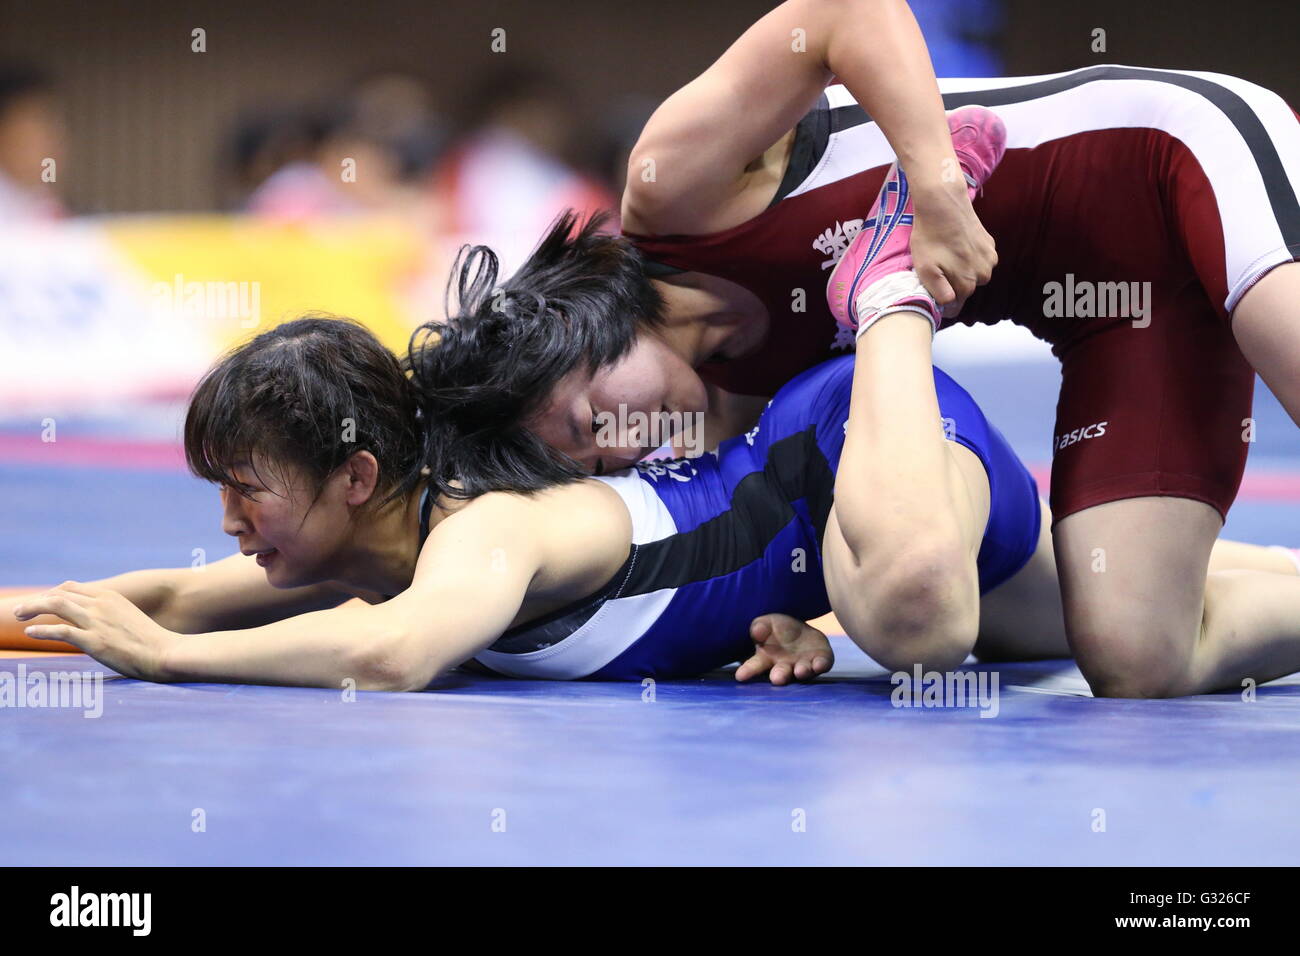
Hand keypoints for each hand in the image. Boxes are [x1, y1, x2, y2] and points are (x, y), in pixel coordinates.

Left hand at [13, 581, 174, 681]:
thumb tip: (96, 622)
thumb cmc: (149, 640)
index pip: (71, 587)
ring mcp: (96, 621)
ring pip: (55, 605)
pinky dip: (41, 630)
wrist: (164, 652)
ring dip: (32, 608)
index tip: (41, 604)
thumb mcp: (128, 618)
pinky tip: (31, 632)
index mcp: (110, 597)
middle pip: (59, 593)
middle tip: (20, 610)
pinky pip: (59, 630)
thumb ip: (110, 614)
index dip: (52, 594)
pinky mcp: (93, 640)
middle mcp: (101, 604)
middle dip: (36, 600)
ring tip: (18, 615)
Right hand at [735, 613, 833, 684]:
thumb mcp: (765, 624)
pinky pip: (821, 664)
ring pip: (801, 672)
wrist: (800, 630)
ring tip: (799, 671)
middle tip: (777, 679)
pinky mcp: (820, 660)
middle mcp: (784, 666)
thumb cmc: (776, 630)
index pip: (754, 666)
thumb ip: (759, 627)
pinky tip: (819, 664)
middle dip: (779, 676)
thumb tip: (757, 632)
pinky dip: (820, 664)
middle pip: (780, 674)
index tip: (740, 676)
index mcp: (766, 659)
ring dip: (801, 672)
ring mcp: (803, 665)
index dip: (748, 671)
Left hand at [909, 179, 996, 318]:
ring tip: (947, 254)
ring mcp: (990, 260)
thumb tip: (950, 304)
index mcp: (967, 284)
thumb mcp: (925, 268)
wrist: (944, 205)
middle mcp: (983, 275)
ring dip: (962, 270)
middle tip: (937, 265)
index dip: (942, 300)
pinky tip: (958, 245)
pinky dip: (970, 257)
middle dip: (952, 283)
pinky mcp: (990, 246)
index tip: (932, 287)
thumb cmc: (930, 237)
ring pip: (973, 275)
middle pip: (965, 290)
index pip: (955, 306)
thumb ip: (939, 292)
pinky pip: (979, 260)